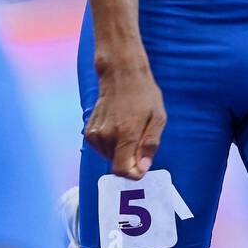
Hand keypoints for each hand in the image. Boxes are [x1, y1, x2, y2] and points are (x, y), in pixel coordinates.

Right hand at [85, 62, 166, 179]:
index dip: (134, 173)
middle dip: (130, 159)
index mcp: (126, 133)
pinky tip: (118, 127)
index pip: (122, 170)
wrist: (121, 74)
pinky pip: (102, 149)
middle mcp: (107, 135)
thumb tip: (142, 168)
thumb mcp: (158, 118)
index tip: (142, 166)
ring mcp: (95, 133)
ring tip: (129, 129)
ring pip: (109, 157)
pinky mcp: (89, 131)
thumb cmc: (144, 94)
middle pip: (117, 164)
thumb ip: (150, 145)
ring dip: (121, 151)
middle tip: (140, 137)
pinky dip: (111, 144)